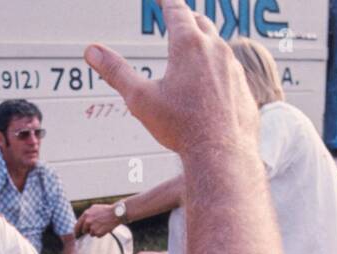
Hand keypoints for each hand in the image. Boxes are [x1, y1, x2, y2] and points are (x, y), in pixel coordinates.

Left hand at [76, 204, 120, 237]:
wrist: (116, 213)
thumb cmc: (106, 210)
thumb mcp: (94, 208)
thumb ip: (87, 215)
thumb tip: (82, 222)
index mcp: (86, 214)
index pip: (77, 225)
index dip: (76, 231)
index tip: (76, 234)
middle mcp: (88, 221)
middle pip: (84, 231)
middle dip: (88, 230)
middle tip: (95, 228)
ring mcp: (93, 228)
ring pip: (91, 233)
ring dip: (95, 231)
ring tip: (102, 225)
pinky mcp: (98, 233)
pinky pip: (97, 236)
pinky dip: (101, 233)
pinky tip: (105, 228)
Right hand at [83, 0, 257, 155]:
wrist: (222, 155)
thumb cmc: (183, 128)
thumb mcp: (140, 99)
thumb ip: (116, 72)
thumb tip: (92, 51)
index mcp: (188, 45)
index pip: (177, 10)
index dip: (167, 1)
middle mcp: (215, 50)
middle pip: (201, 22)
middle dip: (187, 18)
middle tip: (178, 17)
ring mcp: (233, 68)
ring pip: (218, 46)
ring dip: (205, 43)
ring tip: (194, 50)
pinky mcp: (244, 88)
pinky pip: (231, 71)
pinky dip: (219, 69)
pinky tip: (213, 83)